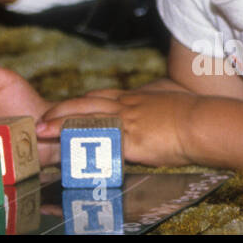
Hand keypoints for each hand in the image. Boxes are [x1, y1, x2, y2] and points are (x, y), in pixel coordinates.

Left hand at [38, 90, 198, 167]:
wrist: (202, 122)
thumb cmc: (193, 111)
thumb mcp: (169, 96)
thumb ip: (158, 95)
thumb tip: (159, 92)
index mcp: (133, 98)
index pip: (97, 97)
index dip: (77, 102)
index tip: (62, 107)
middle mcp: (124, 107)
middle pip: (84, 105)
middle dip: (60, 111)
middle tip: (40, 119)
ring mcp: (125, 123)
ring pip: (84, 120)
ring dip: (60, 126)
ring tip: (42, 131)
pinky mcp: (129, 141)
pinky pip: (97, 142)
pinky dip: (80, 145)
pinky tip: (66, 150)